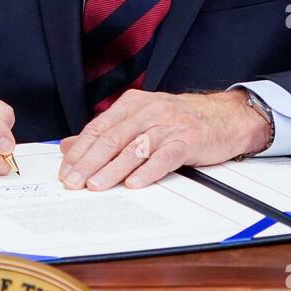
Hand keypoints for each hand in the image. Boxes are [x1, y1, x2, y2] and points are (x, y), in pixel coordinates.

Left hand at [57, 88, 270, 190]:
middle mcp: (149, 112)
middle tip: (73, 181)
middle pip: (112, 138)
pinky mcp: (188, 140)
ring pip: (134, 148)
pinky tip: (134, 183)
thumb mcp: (141, 119)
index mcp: (133, 104)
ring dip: (112, 169)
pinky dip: (148, 171)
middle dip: (89, 162)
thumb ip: (106, 132)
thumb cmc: (180, 120)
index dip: (80, 151)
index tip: (65, 170)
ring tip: (96, 185)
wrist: (225, 116)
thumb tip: (69, 146)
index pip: (99, 128)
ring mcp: (169, 126)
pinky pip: (165, 157)